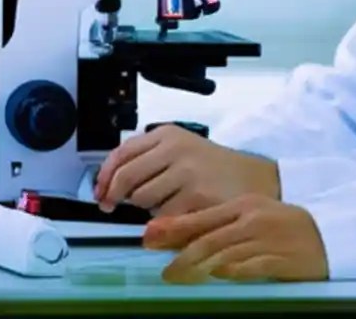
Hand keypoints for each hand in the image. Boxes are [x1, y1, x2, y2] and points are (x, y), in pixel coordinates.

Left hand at [94, 124, 279, 215]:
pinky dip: (165, 221)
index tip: (98, 191)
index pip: (122, 153)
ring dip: (146, 208)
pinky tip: (181, 213)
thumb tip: (107, 183)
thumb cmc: (212, 168)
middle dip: (114, 195)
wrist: (256, 179)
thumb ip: (147, 159)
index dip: (104, 175)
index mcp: (166, 134)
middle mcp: (175, 149)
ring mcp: (187, 173)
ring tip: (166, 203)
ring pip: (142, 199)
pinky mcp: (197, 197)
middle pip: (126, 178)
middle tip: (110, 206)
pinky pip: (163, 216)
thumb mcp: (180, 150)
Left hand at [143, 193, 328, 283]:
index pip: (201, 217)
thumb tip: (180, 236)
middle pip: (208, 238)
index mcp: (242, 205)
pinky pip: (249, 268)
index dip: (173, 228)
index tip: (149, 236)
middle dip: (180, 254)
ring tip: (178, 276)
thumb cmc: (283, 226)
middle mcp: (252, 219)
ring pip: (224, 254)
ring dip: (198, 267)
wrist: (330, 234)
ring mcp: (267, 240)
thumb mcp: (251, 215)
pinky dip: (231, 272)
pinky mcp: (281, 259)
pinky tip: (216, 276)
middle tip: (162, 268)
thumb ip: (219, 223)